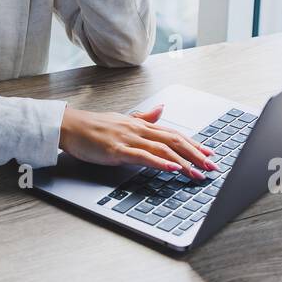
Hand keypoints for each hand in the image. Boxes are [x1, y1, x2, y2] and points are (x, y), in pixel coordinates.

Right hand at [58, 104, 216, 180]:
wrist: (70, 126)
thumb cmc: (93, 126)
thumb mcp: (123, 120)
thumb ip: (144, 117)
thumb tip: (161, 109)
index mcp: (141, 124)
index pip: (174, 133)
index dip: (193, 143)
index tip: (209, 154)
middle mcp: (138, 129)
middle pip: (174, 140)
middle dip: (195, 154)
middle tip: (212, 166)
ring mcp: (129, 139)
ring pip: (163, 148)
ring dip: (183, 161)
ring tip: (197, 172)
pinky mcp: (117, 150)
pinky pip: (143, 156)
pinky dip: (160, 161)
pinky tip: (172, 167)